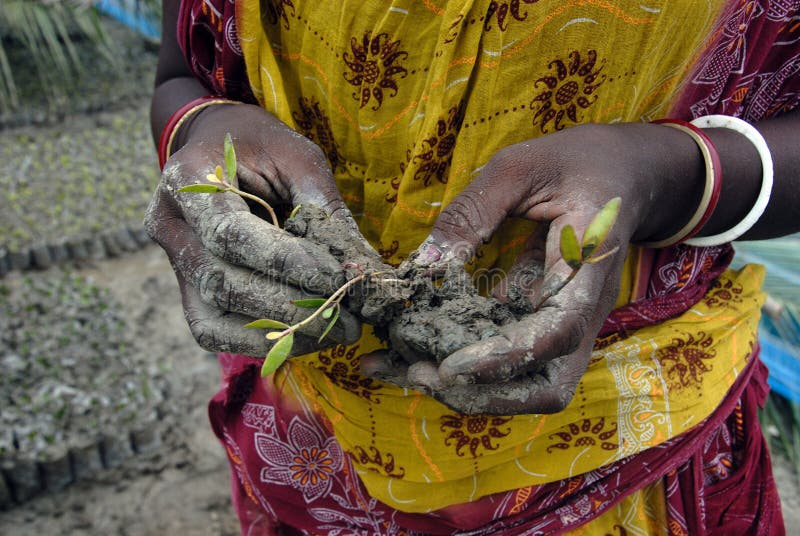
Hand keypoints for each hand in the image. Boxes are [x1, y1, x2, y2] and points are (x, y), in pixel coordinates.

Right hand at [145, 103, 361, 356]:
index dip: (284, 262)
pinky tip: (307, 338)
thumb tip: (364, 269)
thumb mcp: (299, 160)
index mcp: (187, 179)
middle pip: (221, 282)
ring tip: (336, 332)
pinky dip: (259, 344)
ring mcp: (173, 262)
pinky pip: (213, 331)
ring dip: (279, 333)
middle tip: (350, 318)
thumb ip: (324, 209)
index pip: (229, 233)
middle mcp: (169, 224)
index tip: (337, 276)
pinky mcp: (187, 290)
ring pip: (212, 317)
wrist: (221, 145)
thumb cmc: (264, 148)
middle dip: (290, 306)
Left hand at [364, 122, 704, 413]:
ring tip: (410, 369)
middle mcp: (584, 310)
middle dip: (484, 394)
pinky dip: (471, 367)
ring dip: (473, 391)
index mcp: (587, 267)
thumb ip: (472, 210)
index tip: (451, 364)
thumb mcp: (520, 167)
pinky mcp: (545, 322)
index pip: (556, 333)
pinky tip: (420, 350)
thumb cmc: (578, 162)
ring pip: (530, 385)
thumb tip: (424, 265)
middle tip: (420, 374)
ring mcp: (568, 322)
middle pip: (547, 387)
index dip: (504, 358)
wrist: (624, 173)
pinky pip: (514, 360)